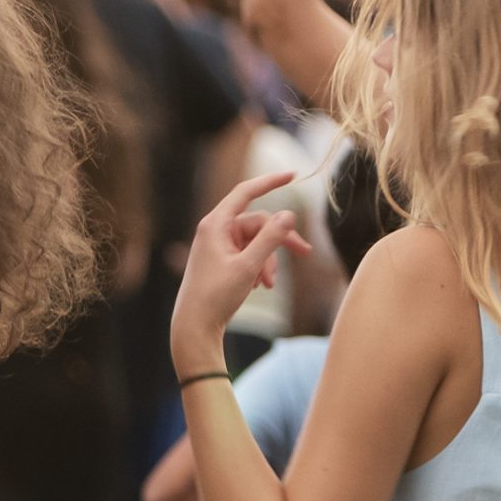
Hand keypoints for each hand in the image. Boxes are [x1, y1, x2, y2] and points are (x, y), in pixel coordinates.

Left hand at [173, 172, 304, 373]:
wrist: (195, 326)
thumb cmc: (217, 295)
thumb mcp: (249, 266)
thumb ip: (270, 239)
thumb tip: (289, 214)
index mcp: (215, 224)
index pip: (245, 192)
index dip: (269, 182)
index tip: (292, 174)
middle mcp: (214, 230)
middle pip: (258, 223)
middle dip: (279, 240)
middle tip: (305, 252)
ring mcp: (218, 245)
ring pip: (256, 241)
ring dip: (268, 260)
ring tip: (269, 284)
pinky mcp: (221, 259)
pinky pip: (248, 253)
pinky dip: (259, 266)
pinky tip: (259, 286)